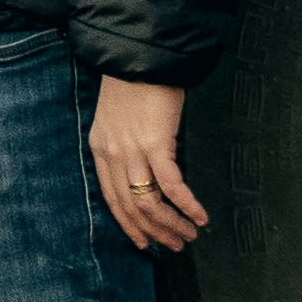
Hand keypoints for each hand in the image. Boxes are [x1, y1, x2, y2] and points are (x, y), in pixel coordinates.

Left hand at [90, 74, 205, 252]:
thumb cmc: (134, 83)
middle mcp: (112, 154)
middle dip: (153, 232)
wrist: (140, 55)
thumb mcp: (119, 118)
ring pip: (148, 202)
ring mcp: (132, 150)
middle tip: (175, 245)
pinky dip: (186, 205)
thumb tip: (146, 171)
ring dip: (171, 224)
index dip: (128, 225)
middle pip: (130, 207)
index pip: (112, 200)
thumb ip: (126, 145)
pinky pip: (171, 185)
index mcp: (101, 149)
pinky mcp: (156, 143)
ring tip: (189, 235)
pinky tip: (200, 216)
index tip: (144, 242)